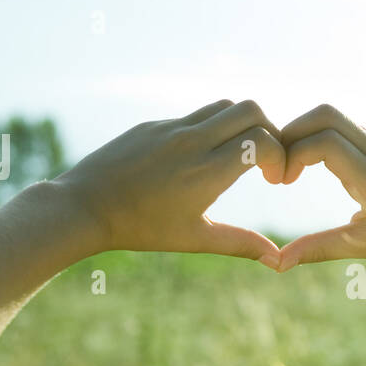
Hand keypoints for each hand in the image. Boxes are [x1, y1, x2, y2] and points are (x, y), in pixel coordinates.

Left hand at [53, 99, 284, 264]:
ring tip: (236, 153)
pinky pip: (193, 116)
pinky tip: (198, 158)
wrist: (85, 207)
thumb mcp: (194, 238)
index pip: (262, 141)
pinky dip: (210, 129)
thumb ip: (239, 243)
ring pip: (223, 105)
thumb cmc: (141, 228)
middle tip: (265, 158)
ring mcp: (171, 128)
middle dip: (269, 130)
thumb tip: (276, 259)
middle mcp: (192, 142)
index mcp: (206, 171)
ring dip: (240, 124)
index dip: (280, 156)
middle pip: (250, 109)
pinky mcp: (153, 125)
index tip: (274, 179)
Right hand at [277, 104, 365, 273]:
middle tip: (279, 164)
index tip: (283, 181)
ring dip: (306, 131)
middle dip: (292, 131)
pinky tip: (313, 163)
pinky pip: (346, 125)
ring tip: (292, 165)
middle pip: (325, 114)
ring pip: (335, 115)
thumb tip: (278, 263)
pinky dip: (321, 134)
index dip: (293, 154)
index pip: (325, 142)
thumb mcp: (364, 246)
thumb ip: (319, 248)